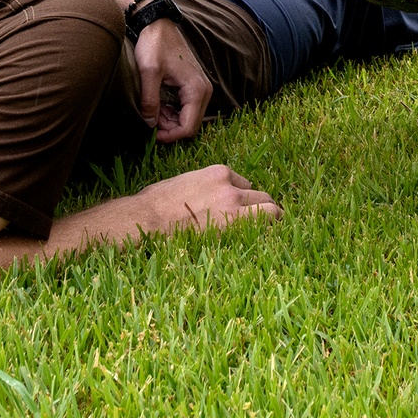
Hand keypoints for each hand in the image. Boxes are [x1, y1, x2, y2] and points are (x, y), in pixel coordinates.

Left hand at [134, 16, 212, 140]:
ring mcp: (199, 88)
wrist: (159, 24)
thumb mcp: (149, 72)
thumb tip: (149, 125)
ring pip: (187, 118)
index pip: (188, 127)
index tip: (152, 135)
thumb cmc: (155, 44)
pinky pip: (185, 108)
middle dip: (169, 129)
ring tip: (150, 111)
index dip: (170, 136)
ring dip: (169, 121)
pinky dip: (171, 112)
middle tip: (149, 120)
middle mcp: (203, 90)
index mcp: (196, 89)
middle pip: (190, 125)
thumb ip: (150, 101)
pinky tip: (156, 105)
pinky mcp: (193, 86)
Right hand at [136, 164, 281, 232]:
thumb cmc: (156, 205)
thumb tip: (206, 199)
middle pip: (261, 196)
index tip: (237, 210)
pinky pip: (264, 228)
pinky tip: (266, 244)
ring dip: (270, 219)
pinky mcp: (235, 229)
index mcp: (217, 173)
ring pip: (271, 209)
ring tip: (269, 232)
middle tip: (258, 221)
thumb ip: (203, 188)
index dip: (241, 198)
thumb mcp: (183, 184)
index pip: (243, 184)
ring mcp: (235, 208)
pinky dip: (268, 234)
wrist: (146, 222)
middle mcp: (230, 187)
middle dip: (260, 207)